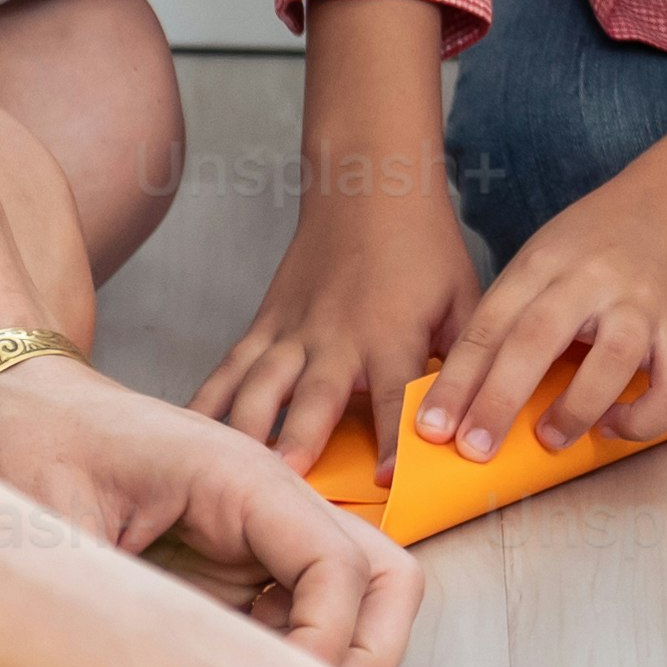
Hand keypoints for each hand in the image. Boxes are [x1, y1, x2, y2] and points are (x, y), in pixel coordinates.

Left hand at [0, 350, 419, 666]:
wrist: (12, 402)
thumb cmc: (31, 443)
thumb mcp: (55, 524)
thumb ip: (108, 604)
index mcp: (243, 480)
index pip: (343, 569)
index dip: (329, 647)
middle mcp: (271, 507)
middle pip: (384, 582)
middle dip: (364, 660)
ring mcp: (259, 539)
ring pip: (352, 605)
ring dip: (329, 666)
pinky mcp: (235, 567)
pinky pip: (297, 621)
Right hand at [190, 181, 471, 472]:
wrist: (369, 184)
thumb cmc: (423, 246)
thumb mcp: (462, 298)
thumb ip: (466, 360)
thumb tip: (476, 417)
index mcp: (391, 335)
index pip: (394, 397)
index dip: (390, 440)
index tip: (383, 482)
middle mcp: (337, 337)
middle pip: (316, 397)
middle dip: (300, 439)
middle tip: (283, 482)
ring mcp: (293, 330)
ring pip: (261, 384)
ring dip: (247, 427)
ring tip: (228, 470)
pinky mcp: (265, 324)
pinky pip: (231, 367)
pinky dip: (208, 400)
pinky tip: (189, 432)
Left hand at [433, 166, 666, 463]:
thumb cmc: (598, 245)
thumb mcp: (544, 258)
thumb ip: (512, 315)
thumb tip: (463, 393)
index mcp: (544, 261)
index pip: (489, 323)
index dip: (457, 379)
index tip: (431, 426)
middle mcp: (591, 278)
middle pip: (536, 339)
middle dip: (498, 400)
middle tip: (473, 447)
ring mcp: (642, 302)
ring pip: (610, 361)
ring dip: (574, 410)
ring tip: (548, 440)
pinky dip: (645, 419)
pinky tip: (616, 426)